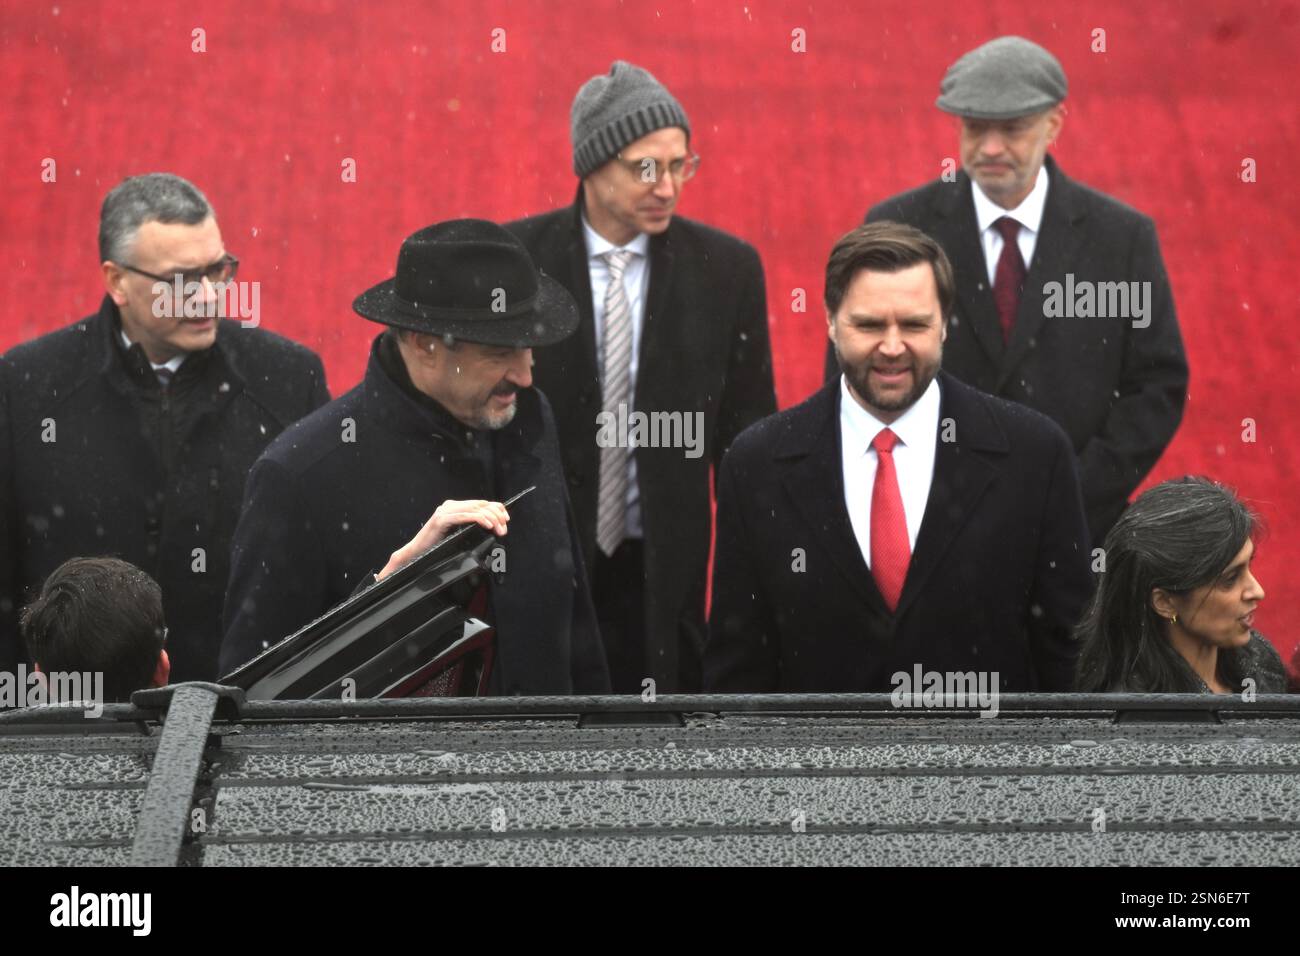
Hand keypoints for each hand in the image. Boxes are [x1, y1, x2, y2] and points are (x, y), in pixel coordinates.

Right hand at [376, 499, 508, 580]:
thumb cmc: (437, 548)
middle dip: (497, 516)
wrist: (416, 555)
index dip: (497, 509)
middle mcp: (450, 506)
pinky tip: (488, 526)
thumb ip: (471, 529)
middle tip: (504, 529)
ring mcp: (445, 511)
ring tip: (499, 530)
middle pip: (481, 505)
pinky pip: (465, 516)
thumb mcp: (459, 536)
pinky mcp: (441, 519)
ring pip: (476, 509)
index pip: (481, 503)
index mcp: (454, 507)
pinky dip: (479, 519)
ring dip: (492, 519)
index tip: (506, 520)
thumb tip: (493, 528)